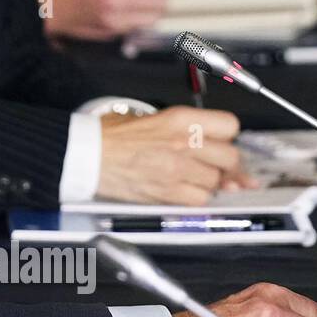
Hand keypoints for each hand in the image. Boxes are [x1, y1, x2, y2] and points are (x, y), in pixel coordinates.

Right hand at [97, 106, 252, 204]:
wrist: (86, 155)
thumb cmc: (108, 136)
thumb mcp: (148, 117)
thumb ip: (179, 128)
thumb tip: (201, 140)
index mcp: (180, 119)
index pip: (230, 126)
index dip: (228, 137)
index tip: (224, 144)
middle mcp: (184, 142)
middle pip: (230, 157)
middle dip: (226, 165)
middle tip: (218, 168)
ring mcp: (178, 169)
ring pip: (217, 181)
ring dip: (210, 183)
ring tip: (193, 179)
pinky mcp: (168, 191)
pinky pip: (199, 200)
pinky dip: (195, 198)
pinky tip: (183, 191)